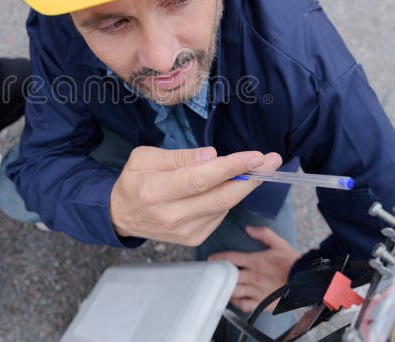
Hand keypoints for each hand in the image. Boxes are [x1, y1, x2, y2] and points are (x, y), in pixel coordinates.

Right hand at [109, 146, 281, 245]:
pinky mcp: (194, 239)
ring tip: (253, 166)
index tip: (256, 155)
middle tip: (273, 160)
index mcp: (156, 192)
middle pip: (221, 198)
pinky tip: (224, 185)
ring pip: (224, 206)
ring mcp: (185, 232)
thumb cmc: (133, 181)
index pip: (201, 179)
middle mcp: (172, 216)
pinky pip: (220, 214)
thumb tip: (212, 156)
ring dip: (242, 185)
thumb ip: (179, 157)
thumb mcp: (144, 158)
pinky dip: (227, 197)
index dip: (231, 167)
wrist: (120, 217)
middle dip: (251, 177)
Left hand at [209, 226, 299, 311]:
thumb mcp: (279, 243)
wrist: (306, 281)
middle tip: (212, 273)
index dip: (218, 258)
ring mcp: (256, 291)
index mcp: (256, 261)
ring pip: (234, 291)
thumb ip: (263, 233)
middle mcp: (253, 276)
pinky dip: (236, 302)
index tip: (211, 259)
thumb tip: (248, 228)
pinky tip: (233, 298)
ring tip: (220, 286)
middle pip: (229, 275)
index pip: (231, 258)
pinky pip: (244, 305)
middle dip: (219, 274)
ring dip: (226, 288)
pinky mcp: (261, 303)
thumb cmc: (292, 262)